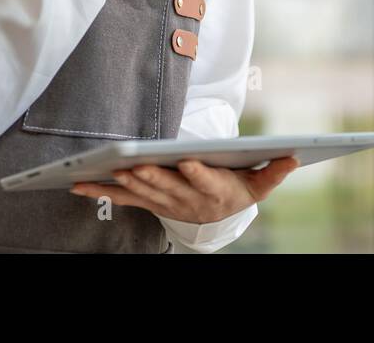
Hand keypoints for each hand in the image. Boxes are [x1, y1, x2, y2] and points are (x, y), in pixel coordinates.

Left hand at [68, 156, 299, 223]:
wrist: (217, 217)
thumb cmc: (238, 190)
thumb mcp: (260, 184)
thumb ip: (274, 170)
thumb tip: (294, 155)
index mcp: (216, 192)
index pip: (206, 181)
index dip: (197, 172)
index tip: (188, 159)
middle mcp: (188, 201)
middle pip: (170, 187)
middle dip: (153, 175)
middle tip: (137, 163)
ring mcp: (165, 203)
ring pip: (144, 193)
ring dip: (127, 183)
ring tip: (110, 170)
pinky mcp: (148, 201)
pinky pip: (122, 198)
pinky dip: (101, 192)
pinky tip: (79, 184)